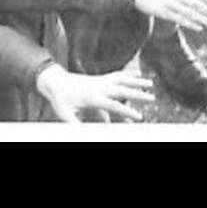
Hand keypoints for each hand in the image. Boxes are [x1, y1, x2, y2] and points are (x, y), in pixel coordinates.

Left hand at [35, 64, 154, 122]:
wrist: (54, 81)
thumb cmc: (60, 99)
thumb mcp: (64, 114)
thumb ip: (74, 124)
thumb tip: (81, 133)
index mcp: (92, 96)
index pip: (113, 105)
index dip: (126, 111)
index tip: (139, 117)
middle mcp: (99, 86)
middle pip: (121, 90)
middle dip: (137, 94)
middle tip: (152, 98)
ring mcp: (100, 81)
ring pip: (122, 79)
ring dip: (137, 81)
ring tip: (151, 83)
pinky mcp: (100, 78)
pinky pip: (117, 75)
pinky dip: (129, 74)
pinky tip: (138, 74)